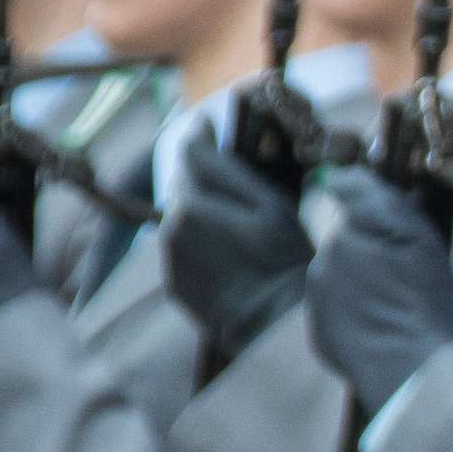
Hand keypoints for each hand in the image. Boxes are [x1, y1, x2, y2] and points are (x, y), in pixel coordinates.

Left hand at [164, 137, 311, 357]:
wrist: (275, 325)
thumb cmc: (283, 260)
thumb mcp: (270, 205)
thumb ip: (229, 168)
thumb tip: (198, 131)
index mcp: (192, 203)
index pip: (189, 151)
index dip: (205, 135)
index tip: (217, 125)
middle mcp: (170, 227)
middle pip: (184, 185)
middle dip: (206, 178)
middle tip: (241, 184)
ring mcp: (169, 258)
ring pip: (182, 216)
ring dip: (203, 211)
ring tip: (239, 224)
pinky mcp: (175, 282)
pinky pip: (184, 248)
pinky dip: (202, 241)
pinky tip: (232, 253)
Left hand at [305, 170, 452, 418]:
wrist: (413, 371)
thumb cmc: (423, 301)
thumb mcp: (414, 235)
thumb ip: (371, 197)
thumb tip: (332, 174)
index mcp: (340, 235)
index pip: (327, 196)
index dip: (350, 199)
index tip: (373, 212)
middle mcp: (319, 265)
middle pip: (337, 240)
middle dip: (361, 245)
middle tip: (400, 267)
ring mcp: (316, 303)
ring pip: (336, 276)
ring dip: (358, 280)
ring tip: (394, 300)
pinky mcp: (321, 337)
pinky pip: (336, 311)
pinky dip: (354, 312)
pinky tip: (381, 324)